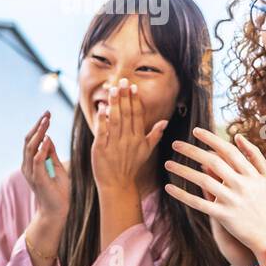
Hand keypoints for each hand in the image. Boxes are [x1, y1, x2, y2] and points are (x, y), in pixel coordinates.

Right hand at [21, 111, 70, 226]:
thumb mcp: (57, 168)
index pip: (32, 140)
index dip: (38, 127)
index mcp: (31, 163)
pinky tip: (47, 140)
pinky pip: (36, 161)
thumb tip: (48, 138)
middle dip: (37, 126)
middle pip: (28, 141)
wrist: (58, 212)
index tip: (47, 114)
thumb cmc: (59, 191)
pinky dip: (40, 150)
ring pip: (30, 148)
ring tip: (46, 122)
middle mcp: (27, 166)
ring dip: (39, 134)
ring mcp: (31, 173)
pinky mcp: (38, 179)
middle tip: (47, 114)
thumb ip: (51, 154)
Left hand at [91, 78, 167, 196]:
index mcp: (139, 138)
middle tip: (122, 81)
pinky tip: (102, 108)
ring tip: (113, 89)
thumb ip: (155, 135)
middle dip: (125, 96)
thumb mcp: (146, 151)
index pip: (137, 115)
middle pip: (127, 114)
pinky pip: (102, 131)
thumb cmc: (131, 166)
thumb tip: (164, 121)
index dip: (135, 100)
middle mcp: (128, 139)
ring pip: (115, 120)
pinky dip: (102, 119)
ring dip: (114, 104)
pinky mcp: (101, 149)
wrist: (117, 184)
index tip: (133, 87)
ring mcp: (114, 144)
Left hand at [165, 127, 265, 264]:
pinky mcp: (223, 216)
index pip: (229, 151)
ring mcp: (233, 201)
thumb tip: (238, 136)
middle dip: (192, 151)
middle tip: (175, 143)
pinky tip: (169, 187)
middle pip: (213, 162)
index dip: (211, 139)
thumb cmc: (265, 202)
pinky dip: (183, 195)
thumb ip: (255, 156)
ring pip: (202, 181)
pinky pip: (198, 203)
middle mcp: (243, 185)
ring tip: (167, 163)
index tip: (195, 130)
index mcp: (253, 174)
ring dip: (182, 170)